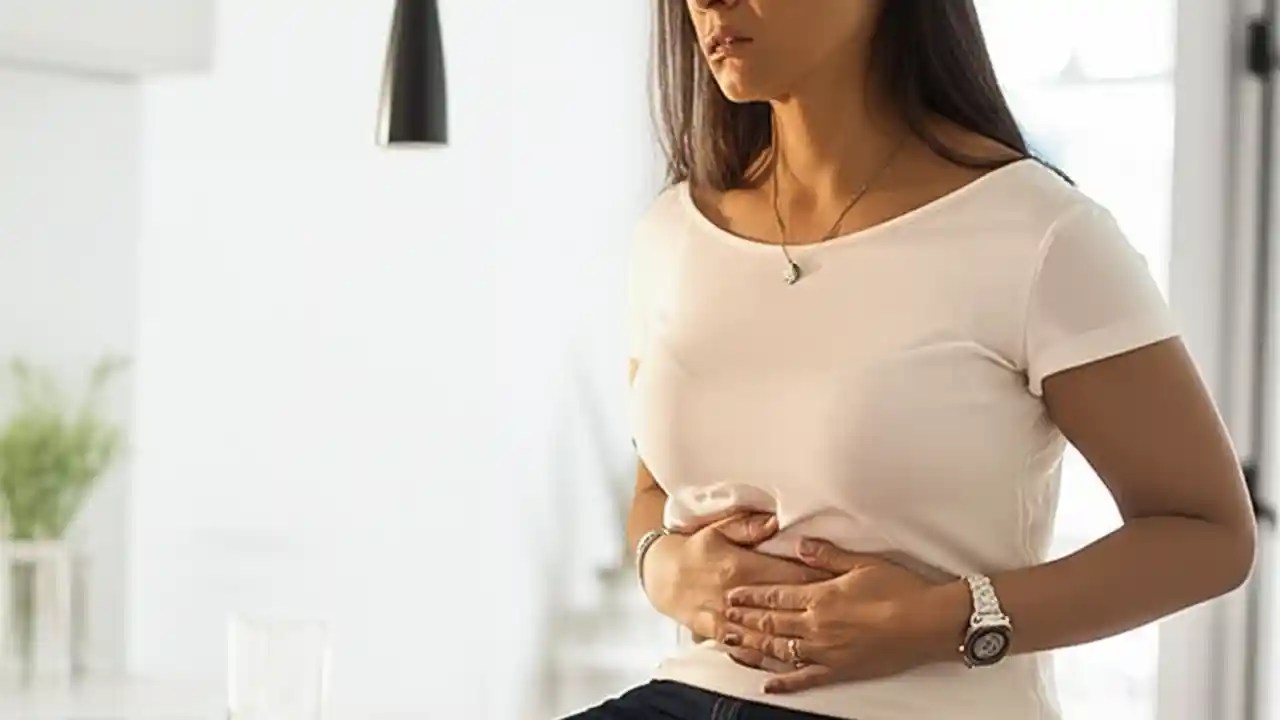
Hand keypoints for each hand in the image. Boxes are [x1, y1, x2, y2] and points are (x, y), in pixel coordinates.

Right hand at [642, 511, 835, 668]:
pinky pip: (742, 644)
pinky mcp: (715, 630)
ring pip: (765, 628)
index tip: (837, 582)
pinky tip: (781, 657)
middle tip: (839, 612)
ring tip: (819, 638)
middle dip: (810, 608)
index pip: (786, 574)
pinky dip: (762, 651)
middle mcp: (734, 592)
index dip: (814, 578)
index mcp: (741, 565)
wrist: (661, 574)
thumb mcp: (717, 528)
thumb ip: (747, 526)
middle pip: (781, 603)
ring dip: (791, 633)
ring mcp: (725, 614)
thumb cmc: (694, 548)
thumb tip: (775, 522)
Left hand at [714, 537, 952, 693]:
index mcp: (822, 596)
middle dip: (744, 621)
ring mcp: (827, 652)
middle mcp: (818, 626)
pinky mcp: (841, 671)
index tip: (730, 595)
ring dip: (754, 649)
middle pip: (772, 624)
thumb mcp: (863, 563)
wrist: (929, 623)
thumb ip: (827, 556)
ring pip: (781, 652)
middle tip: (721, 619)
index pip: (776, 596)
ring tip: (731, 646)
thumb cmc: (901, 589)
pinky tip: (767, 685)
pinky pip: (806, 679)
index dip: (750, 596)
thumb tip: (799, 546)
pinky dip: (785, 683)